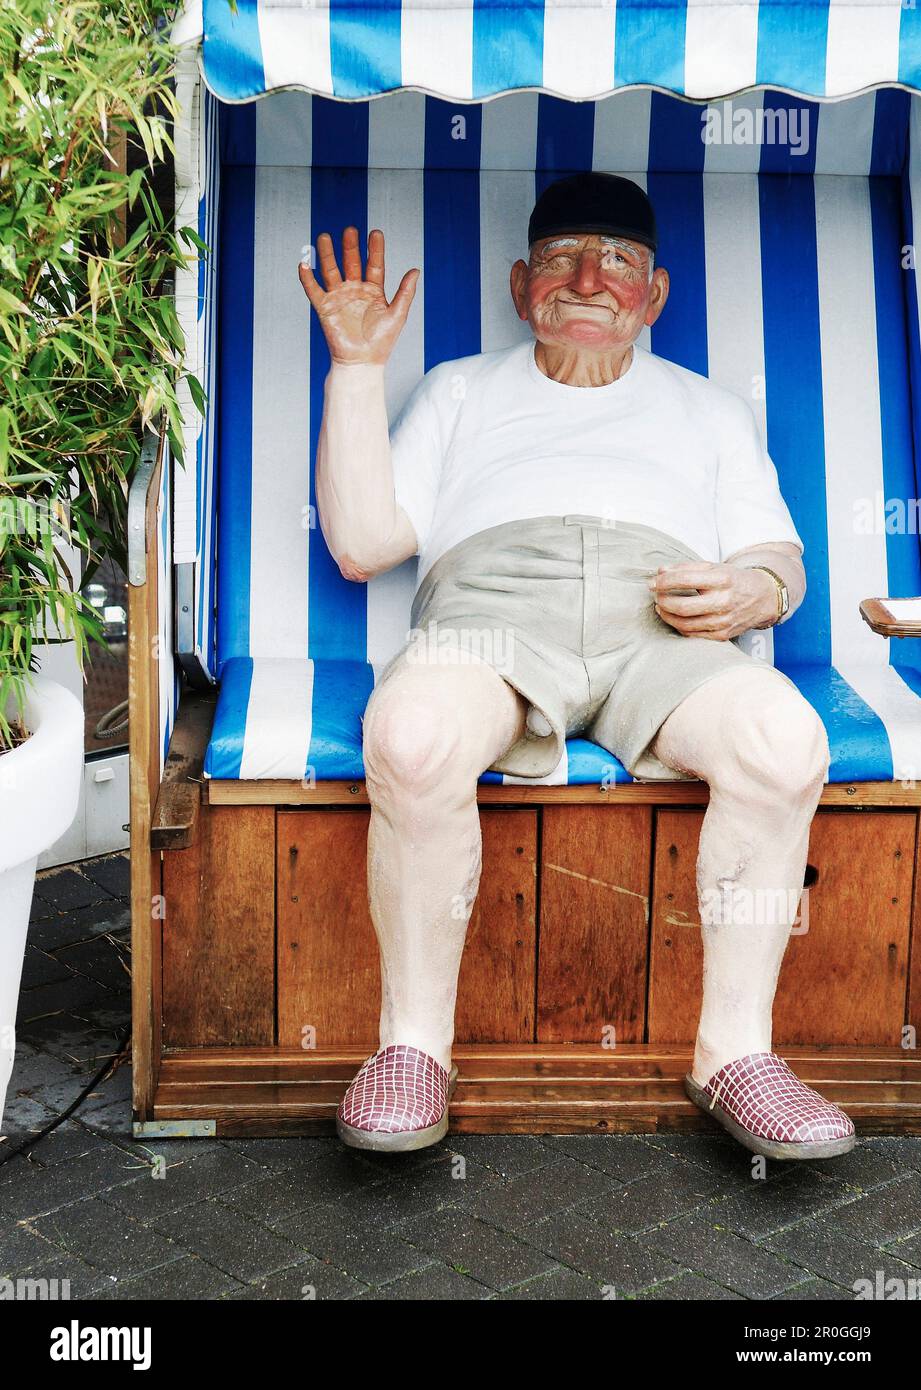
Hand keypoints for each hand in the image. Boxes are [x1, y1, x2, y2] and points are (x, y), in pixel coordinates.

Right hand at [297, 226, 418, 365]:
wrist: (362, 363)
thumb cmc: (382, 343)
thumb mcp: (397, 315)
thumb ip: (405, 292)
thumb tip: (415, 270)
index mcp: (373, 291)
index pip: (374, 264)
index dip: (375, 249)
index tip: (375, 233)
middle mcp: (355, 291)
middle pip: (351, 262)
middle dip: (350, 247)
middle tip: (350, 230)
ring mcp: (339, 298)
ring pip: (331, 270)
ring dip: (327, 254)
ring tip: (325, 237)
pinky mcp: (324, 308)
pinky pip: (313, 290)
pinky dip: (307, 278)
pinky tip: (303, 263)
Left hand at [648, 561, 777, 639]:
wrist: (763, 598)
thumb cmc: (734, 580)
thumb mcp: (714, 567)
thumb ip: (686, 567)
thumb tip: (660, 571)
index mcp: (722, 579)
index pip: (685, 579)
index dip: (663, 581)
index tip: (652, 582)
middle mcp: (724, 601)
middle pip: (682, 606)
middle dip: (662, 601)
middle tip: (656, 596)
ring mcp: (724, 621)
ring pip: (684, 624)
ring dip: (667, 615)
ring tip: (661, 607)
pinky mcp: (723, 635)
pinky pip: (692, 634)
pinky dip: (679, 626)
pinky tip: (674, 618)